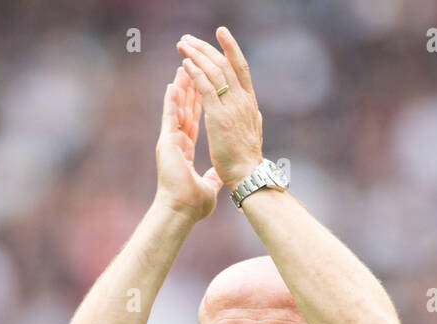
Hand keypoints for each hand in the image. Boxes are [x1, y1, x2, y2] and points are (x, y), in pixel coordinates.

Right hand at [155, 65, 222, 221]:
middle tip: (192, 67)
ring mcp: (171, 142)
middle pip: (185, 109)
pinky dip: (172, 102)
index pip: (194, 122)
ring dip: (181, 89)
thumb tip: (219, 177)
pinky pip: (170, 118)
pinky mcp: (167, 143)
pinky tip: (173, 86)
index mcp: (185, 151)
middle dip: (190, 88)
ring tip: (183, 68)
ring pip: (176, 109)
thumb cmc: (192, 205)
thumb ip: (212, 178)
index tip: (202, 87)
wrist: (181, 211)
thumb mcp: (208, 187)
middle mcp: (177, 143)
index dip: (198, 103)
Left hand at [176, 27, 263, 188]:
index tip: (221, 33)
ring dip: (196, 56)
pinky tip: (185, 64)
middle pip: (224, 64)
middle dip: (206, 48)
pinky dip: (195, 74)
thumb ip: (251, 119)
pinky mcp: (219, 117)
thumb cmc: (248, 161)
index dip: (231, 48)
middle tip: (189, 38)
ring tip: (182, 45)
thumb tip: (254, 113)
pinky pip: (206, 89)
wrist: (248, 176)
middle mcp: (242, 101)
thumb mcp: (253, 133)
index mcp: (249, 104)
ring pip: (214, 72)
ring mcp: (232, 108)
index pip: (240, 68)